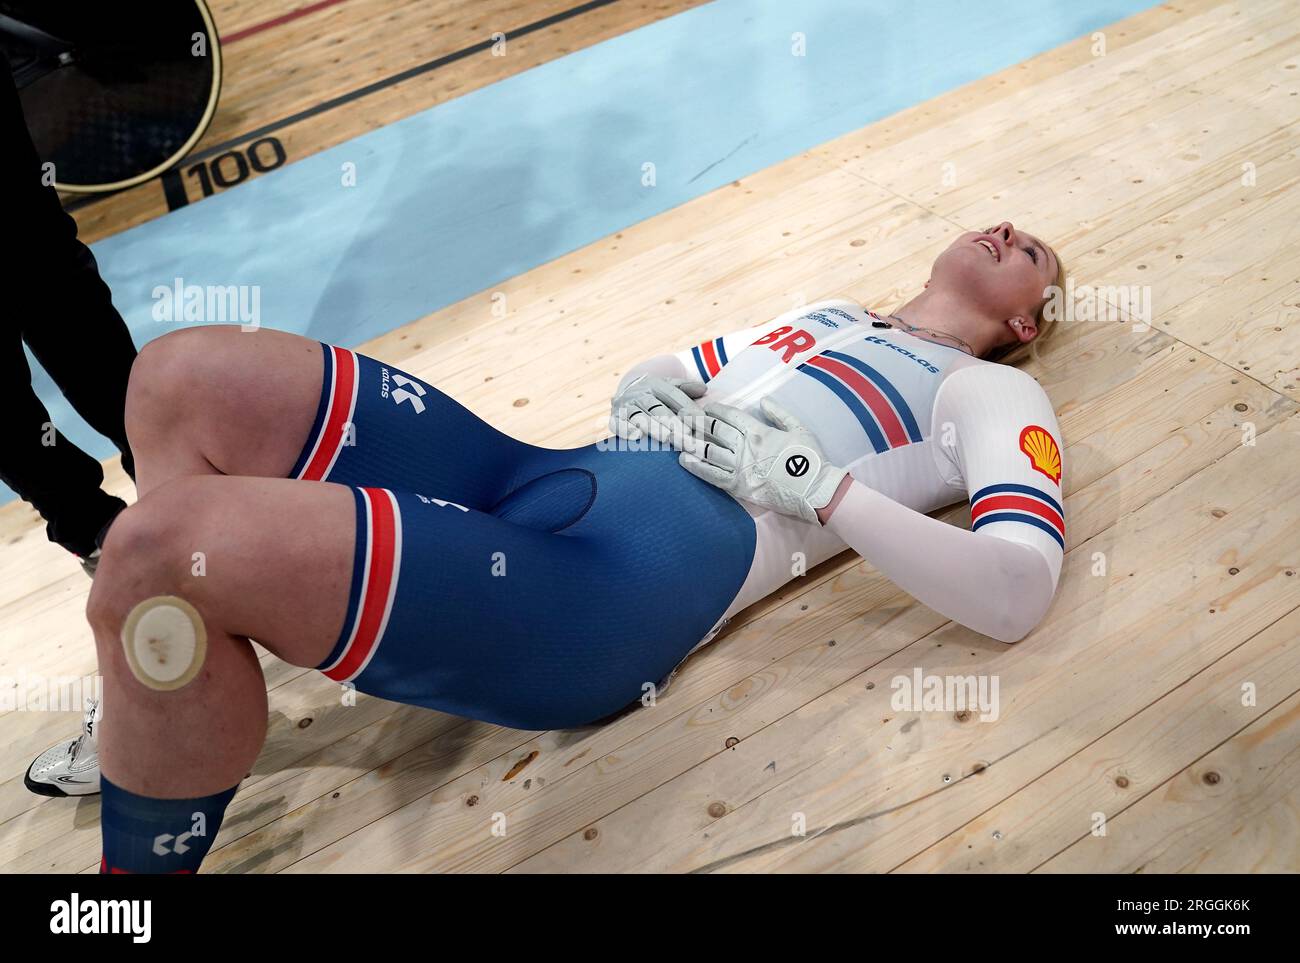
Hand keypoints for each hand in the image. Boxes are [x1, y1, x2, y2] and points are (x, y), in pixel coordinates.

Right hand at [609, 374, 706, 446]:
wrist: (624, 394)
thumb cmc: (655, 396)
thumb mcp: (669, 388)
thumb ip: (685, 388)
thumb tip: (703, 389)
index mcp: (654, 384)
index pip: (672, 394)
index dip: (687, 407)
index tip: (701, 421)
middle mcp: (638, 394)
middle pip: (656, 407)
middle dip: (671, 421)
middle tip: (686, 434)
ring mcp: (625, 406)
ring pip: (638, 416)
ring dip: (651, 426)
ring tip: (665, 437)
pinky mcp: (614, 418)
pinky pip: (617, 423)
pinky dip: (625, 429)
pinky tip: (635, 436)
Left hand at [677, 396, 847, 524]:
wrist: (814, 490)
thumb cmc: (809, 459)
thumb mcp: (799, 428)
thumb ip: (779, 413)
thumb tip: (763, 400)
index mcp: (759, 432)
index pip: (730, 416)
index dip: (715, 410)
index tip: (706, 408)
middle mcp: (745, 448)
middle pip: (714, 431)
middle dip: (697, 422)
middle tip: (683, 416)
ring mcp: (740, 469)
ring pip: (708, 452)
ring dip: (691, 443)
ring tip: (678, 435)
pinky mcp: (739, 488)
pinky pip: (713, 476)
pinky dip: (697, 468)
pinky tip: (684, 461)